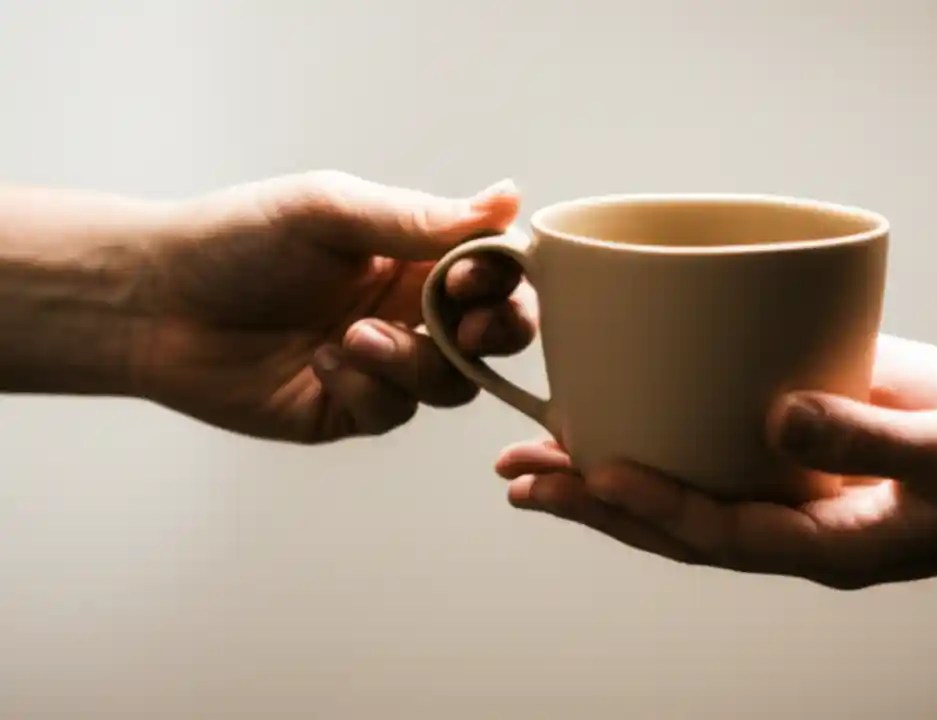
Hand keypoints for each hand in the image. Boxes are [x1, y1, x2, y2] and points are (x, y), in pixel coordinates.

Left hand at [130, 171, 533, 441]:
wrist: (154, 303)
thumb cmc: (234, 240)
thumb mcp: (327, 211)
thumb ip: (416, 216)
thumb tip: (509, 197)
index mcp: (412, 252)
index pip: (494, 269)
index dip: (503, 279)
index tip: (475, 279)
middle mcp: (409, 308)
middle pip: (496, 334)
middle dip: (496, 334)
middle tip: (466, 330)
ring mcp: (385, 363)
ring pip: (451, 382)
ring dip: (415, 363)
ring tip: (354, 337)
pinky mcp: (351, 408)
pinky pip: (393, 412)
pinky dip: (364, 387)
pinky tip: (317, 362)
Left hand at [495, 336, 936, 588]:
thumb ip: (873, 440)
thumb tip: (778, 414)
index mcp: (828, 542)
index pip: (721, 533)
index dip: (656, 507)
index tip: (594, 476)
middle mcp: (798, 520)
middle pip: (679, 524)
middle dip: (598, 503)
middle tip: (516, 478)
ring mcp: (800, 488)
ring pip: (689, 493)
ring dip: (612, 477)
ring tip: (533, 458)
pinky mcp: (811, 446)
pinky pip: (726, 451)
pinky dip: (668, 436)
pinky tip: (627, 408)